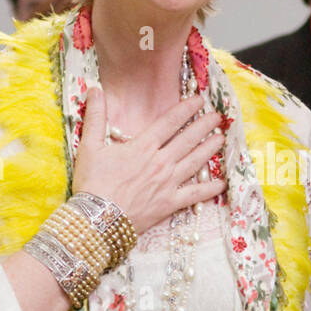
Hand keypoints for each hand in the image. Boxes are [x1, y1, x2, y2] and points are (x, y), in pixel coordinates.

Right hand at [72, 85, 225, 233]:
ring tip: (221, 139)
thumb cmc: (92, 183)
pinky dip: (209, 189)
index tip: (199, 100)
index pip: (169, 122)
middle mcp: (160, 162)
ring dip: (209, 149)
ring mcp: (168, 183)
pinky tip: (221, 183)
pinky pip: (195, 194)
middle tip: (217, 117)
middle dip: (204, 126)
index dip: (186, 109)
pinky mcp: (170, 204)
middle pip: (187, 139)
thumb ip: (95, 117)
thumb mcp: (89, 146)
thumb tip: (94, 90)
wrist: (96, 220)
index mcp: (143, 147)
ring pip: (195, 162)